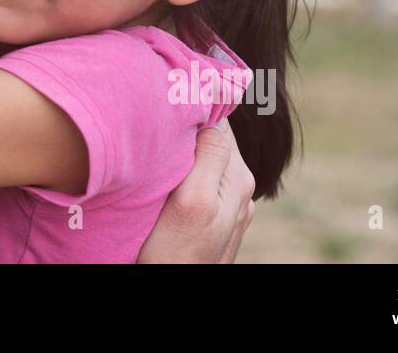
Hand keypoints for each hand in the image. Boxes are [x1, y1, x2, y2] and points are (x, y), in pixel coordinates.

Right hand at [136, 119, 254, 262]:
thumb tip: (213, 116)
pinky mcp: (211, 216)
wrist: (171, 289)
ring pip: (206, 158)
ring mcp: (227, 204)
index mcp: (239, 178)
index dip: (192, 111)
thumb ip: (209, 156)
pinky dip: (185, 169)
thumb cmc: (174, 252)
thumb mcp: (192, 200)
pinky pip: (201, 178)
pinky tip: (168, 175)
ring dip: (185, 150)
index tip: (165, 109)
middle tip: (157, 127)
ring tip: (160, 149)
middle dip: (189, 129)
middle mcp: (240, 188)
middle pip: (215, 139)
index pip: (220, 123)